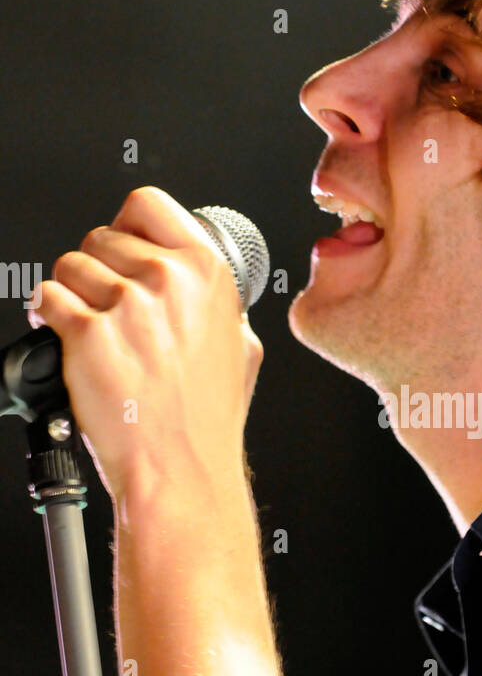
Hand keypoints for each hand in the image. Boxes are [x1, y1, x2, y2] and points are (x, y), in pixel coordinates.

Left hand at [28, 187, 263, 504]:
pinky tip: (67, 342)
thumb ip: (221, 307)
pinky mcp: (88, 333)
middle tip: (108, 310)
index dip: (127, 227)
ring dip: (70, 295)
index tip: (124, 250)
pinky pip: (46, 299)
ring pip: (68, 267)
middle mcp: (169, 281)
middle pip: (101, 238)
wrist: (180, 470)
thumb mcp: (241, 349)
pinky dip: (46, 317)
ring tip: (90, 332)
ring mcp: (129, 306)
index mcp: (208, 274)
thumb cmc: (206, 422)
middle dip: (97, 272)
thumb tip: (203, 290)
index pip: (146, 205)